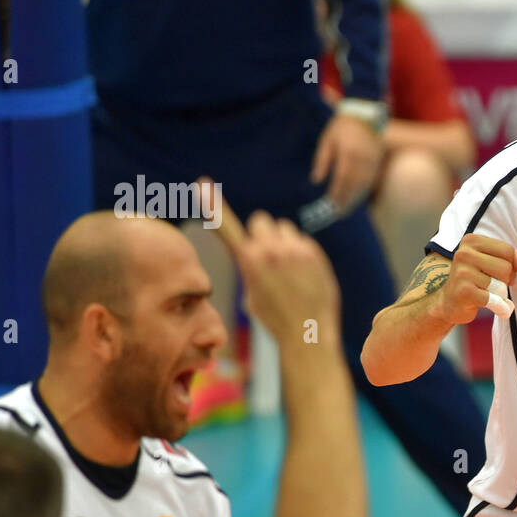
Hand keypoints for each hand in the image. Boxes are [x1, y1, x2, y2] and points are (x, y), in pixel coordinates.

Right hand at [198, 178, 340, 345]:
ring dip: (282, 240)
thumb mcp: (251, 294)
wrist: (307, 332)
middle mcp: (270, 250)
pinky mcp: (314, 252)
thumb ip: (253, 266)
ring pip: (282, 227)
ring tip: (288, 268)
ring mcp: (294, 249)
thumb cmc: (275, 318)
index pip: (227, 226)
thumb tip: (260, 254)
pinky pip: (301, 239)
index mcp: (248, 260)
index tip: (202, 184)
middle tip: (268, 256)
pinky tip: (304, 273)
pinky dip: (300, 250)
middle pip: (260, 220)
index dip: (213, 205)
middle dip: (261, 233)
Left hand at [310, 113, 381, 214]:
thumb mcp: (327, 140)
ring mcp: (372, 162)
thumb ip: (322, 160)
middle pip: (354, 186)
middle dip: (345, 201)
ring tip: (346, 210)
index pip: (342, 179)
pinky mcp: (377, 162)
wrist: (364, 114)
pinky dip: (362, 192)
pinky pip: (370, 181)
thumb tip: (316, 180)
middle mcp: (362, 160)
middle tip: (337, 214)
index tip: (330, 205)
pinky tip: (356, 199)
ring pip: (363, 186)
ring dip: (354, 200)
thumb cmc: (341, 126)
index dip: (336, 194)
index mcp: (348, 153)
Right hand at [432, 233, 516, 324]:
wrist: (449, 302)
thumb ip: (514, 257)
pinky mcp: (464, 292)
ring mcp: (462, 273)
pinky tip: (493, 307)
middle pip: (506, 267)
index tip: (496, 272)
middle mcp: (464, 253)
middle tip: (492, 286)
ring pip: (501, 285)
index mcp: (471, 240)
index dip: (510, 265)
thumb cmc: (476, 280)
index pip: (508, 250)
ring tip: (486, 293)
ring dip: (500, 294)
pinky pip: (495, 300)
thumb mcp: (494, 262)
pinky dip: (500, 307)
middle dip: (505, 281)